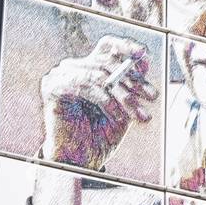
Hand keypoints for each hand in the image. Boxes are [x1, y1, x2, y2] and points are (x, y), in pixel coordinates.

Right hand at [40, 35, 157, 170]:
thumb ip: (132, 82)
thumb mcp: (125, 105)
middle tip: (152, 97)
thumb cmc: (101, 133)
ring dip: (124, 95)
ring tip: (137, 114)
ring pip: (100, 75)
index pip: (108, 45)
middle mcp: (75, 67)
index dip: (127, 46)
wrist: (81, 159)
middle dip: (135, 81)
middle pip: (109, 63)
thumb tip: (144, 59)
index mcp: (91, 68)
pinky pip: (85, 85)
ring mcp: (61, 74)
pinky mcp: (53, 86)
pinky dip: (106, 100)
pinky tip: (118, 116)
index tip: (144, 55)